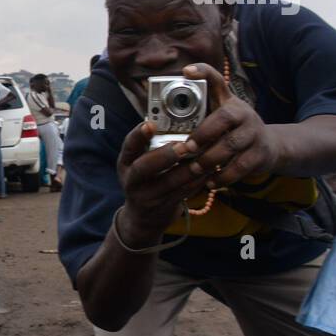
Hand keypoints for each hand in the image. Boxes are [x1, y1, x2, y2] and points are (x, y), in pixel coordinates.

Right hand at [116, 120, 212, 241]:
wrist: (144, 217)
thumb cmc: (144, 180)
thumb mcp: (137, 162)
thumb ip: (149, 144)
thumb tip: (173, 118)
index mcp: (125, 163)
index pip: (128, 146)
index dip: (138, 135)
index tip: (150, 124)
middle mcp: (132, 180)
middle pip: (143, 168)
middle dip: (165, 155)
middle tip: (185, 145)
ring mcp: (147, 196)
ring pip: (170, 183)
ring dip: (189, 169)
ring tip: (205, 155)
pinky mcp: (165, 206)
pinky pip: (184, 192)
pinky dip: (199, 180)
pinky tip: (210, 169)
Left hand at [175, 62, 281, 187]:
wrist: (268, 147)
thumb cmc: (229, 132)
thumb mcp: (216, 118)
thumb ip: (195, 116)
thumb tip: (154, 122)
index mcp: (227, 101)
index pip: (216, 80)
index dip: (203, 72)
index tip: (186, 71)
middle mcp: (242, 112)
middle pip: (224, 117)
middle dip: (202, 134)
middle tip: (186, 148)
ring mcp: (254, 132)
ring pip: (231, 144)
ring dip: (209, 159)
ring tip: (194, 169)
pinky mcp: (260, 153)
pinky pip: (241, 166)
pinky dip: (223, 177)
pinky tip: (210, 183)